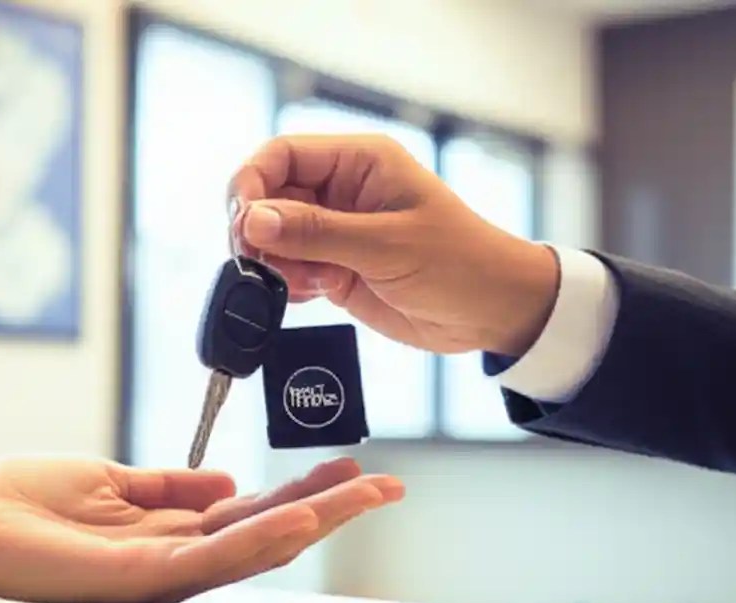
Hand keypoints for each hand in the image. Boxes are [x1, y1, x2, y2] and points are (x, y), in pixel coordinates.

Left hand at [0, 457, 402, 602]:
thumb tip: (227, 482)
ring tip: (360, 494)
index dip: (304, 493)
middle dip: (328, 509)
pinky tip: (295, 520)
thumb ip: (170, 486)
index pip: (252, 516)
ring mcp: (158, 574)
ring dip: (310, 521)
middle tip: (384, 485)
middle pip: (266, 535)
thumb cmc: (23, 505)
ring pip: (251, 551)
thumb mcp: (112, 481)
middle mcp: (173, 562)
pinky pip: (207, 559)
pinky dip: (256, 541)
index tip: (349, 467)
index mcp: (169, 537)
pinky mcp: (135, 577)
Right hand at [228, 134, 559, 355]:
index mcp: (359, 162)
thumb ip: (317, 232)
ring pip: (273, 239)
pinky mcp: (335, 270)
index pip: (282, 154)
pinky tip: (309, 295)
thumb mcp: (386, 245)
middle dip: (257, 230)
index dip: (252, 182)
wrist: (494, 314)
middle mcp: (341, 192)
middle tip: (258, 262)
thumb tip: (253, 220)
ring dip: (272, 264)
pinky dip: (286, 286)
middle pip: (269, 198)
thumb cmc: (460, 263)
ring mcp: (336, 232)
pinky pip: (289, 271)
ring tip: (300, 284)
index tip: (242, 220)